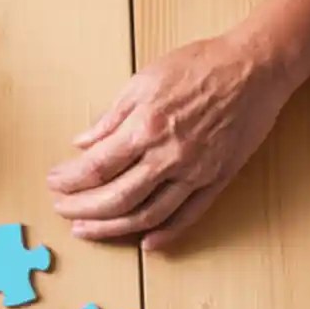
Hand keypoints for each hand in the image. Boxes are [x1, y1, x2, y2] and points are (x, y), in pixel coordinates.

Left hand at [48, 33, 293, 249]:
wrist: (255, 68)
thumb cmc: (200, 65)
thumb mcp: (145, 79)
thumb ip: (112, 116)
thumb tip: (83, 142)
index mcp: (145, 127)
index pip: (96, 166)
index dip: (69, 180)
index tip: (54, 183)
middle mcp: (168, 156)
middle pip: (115, 198)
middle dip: (82, 209)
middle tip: (63, 211)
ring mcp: (194, 172)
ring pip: (147, 215)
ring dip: (112, 228)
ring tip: (88, 230)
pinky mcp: (216, 180)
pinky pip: (187, 216)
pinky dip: (164, 235)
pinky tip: (144, 243)